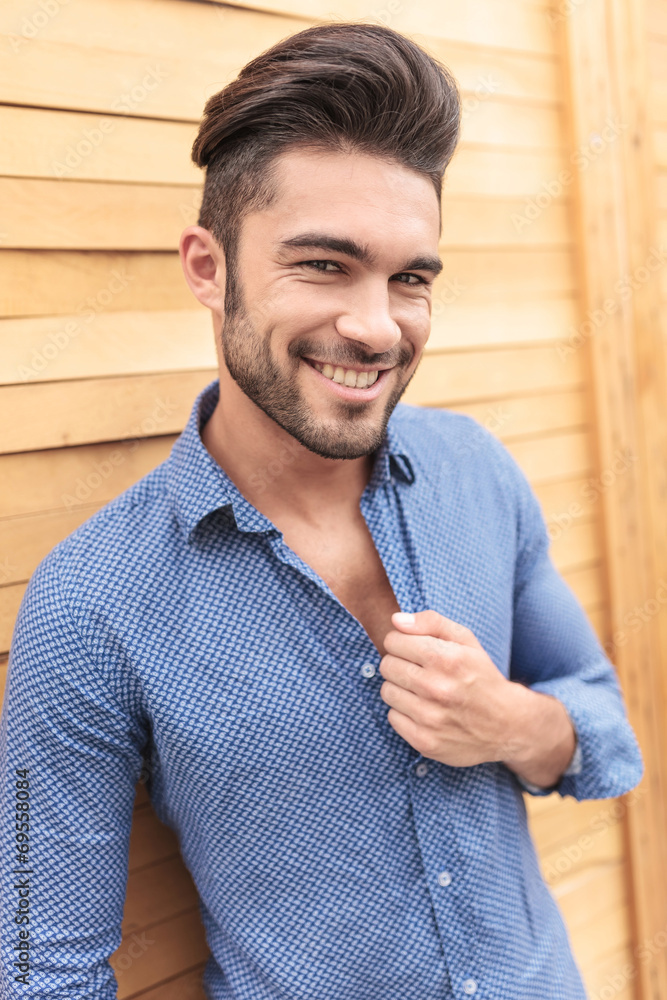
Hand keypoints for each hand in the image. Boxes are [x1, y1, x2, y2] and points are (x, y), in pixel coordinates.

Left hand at [379, 609, 517, 766]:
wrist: (507, 725)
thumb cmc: (482, 677)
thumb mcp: (466, 641)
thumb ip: (431, 622)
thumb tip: (396, 620)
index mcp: (447, 659)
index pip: (393, 641)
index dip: (401, 642)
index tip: (413, 649)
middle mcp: (436, 688)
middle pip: (387, 665)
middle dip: (399, 663)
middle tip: (418, 670)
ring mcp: (430, 718)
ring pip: (387, 691)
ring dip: (400, 688)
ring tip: (422, 691)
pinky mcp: (425, 741)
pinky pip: (392, 717)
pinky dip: (404, 713)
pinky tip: (424, 710)